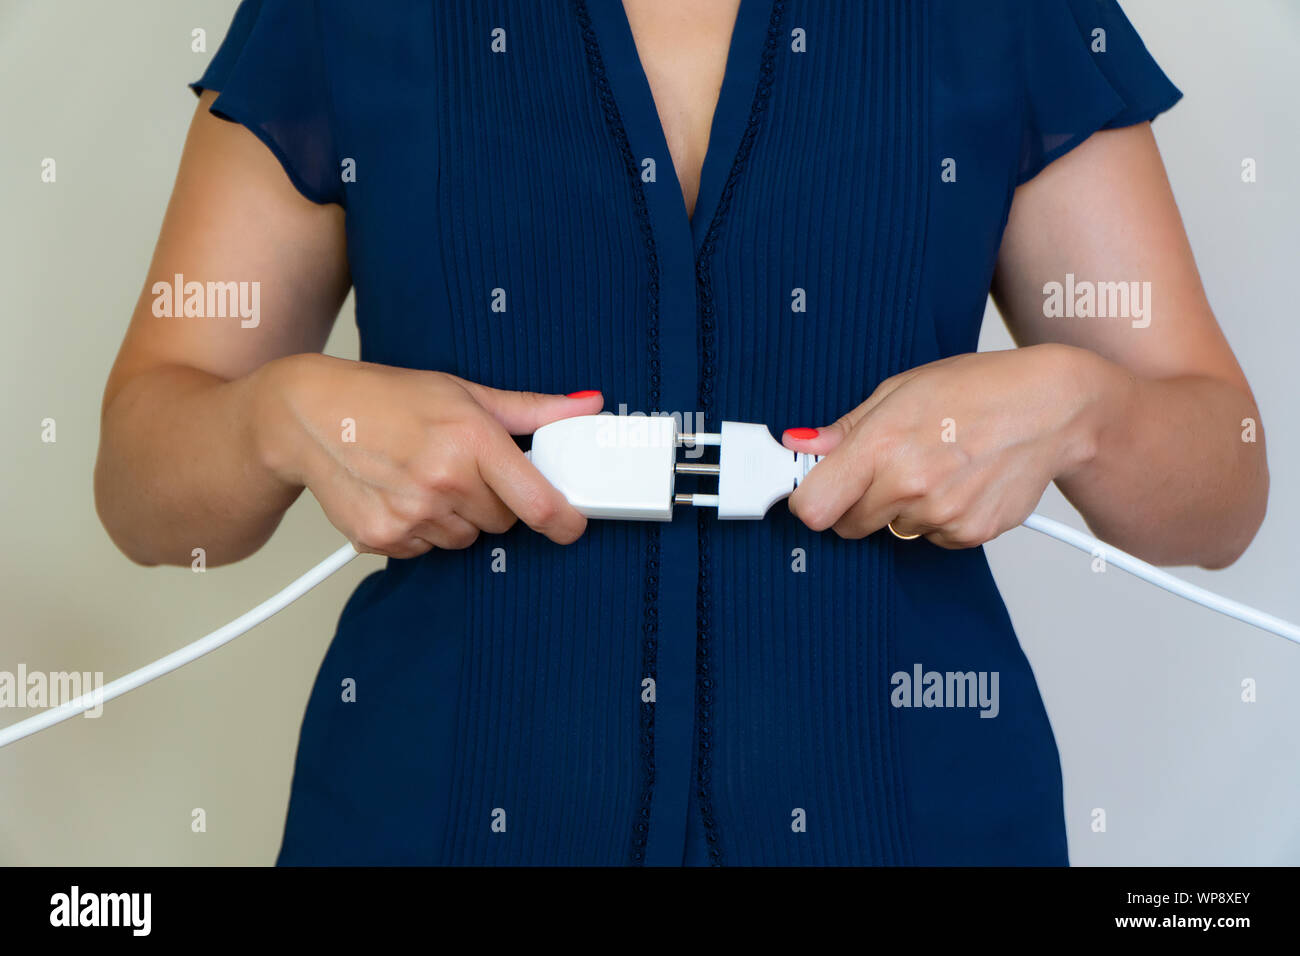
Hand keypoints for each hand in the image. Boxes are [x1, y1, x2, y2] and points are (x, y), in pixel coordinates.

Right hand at [254, 354, 602, 556]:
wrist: (308, 414)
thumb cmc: (388, 399)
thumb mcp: (464, 392)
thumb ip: (531, 409)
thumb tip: (587, 405)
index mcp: (471, 440)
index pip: (537, 502)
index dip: (564, 520)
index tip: (572, 524)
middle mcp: (443, 480)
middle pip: (505, 522)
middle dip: (495, 501)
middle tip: (463, 468)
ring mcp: (411, 514)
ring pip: (467, 539)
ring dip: (457, 517)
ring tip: (425, 476)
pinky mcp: (383, 538)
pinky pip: (428, 551)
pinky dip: (422, 530)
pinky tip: (401, 495)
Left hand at [782, 345, 1106, 547]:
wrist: (1052, 407)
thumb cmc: (979, 389)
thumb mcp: (901, 390)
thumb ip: (845, 428)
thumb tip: (799, 445)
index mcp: (883, 445)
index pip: (813, 506)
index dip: (809, 498)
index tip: (814, 488)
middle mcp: (910, 485)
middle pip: (847, 525)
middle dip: (855, 502)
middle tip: (884, 468)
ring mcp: (942, 513)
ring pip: (891, 531)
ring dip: (900, 508)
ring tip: (933, 466)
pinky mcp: (970, 533)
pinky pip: (930, 537)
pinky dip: (937, 517)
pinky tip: (957, 482)